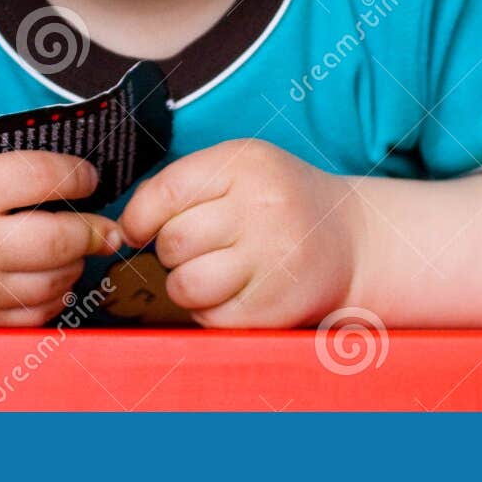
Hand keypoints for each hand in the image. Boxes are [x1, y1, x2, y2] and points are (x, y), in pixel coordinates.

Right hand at [0, 150, 122, 325]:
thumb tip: (66, 185)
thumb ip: (5, 174)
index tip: (88, 178)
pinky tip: (51, 281)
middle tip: (108, 228)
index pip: (44, 177)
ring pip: (53, 282)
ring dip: (75, 266)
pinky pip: (32, 316)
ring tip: (75, 251)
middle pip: (60, 238)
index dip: (79, 176)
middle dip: (96, 231)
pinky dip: (53, 299)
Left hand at [117, 138, 362, 327]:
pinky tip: (233, 293)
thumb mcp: (243, 170)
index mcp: (247, 164)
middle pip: (173, 242)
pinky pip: (210, 317)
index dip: (139, 217)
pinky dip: (209, 310)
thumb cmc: (281, 203)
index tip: (138, 230)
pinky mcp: (276, 307)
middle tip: (193, 250)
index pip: (167, 191)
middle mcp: (263, 208)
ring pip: (185, 284)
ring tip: (210, 272)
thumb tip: (128, 222)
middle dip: (170, 252)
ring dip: (185, 285)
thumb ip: (186, 184)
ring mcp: (273, 260)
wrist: (353, 242)